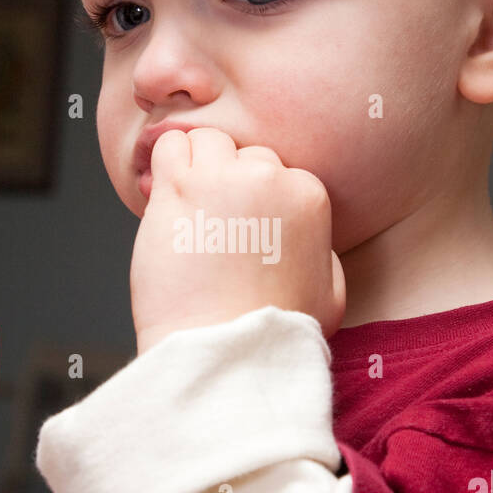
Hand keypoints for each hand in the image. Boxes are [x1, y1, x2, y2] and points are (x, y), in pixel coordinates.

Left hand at [131, 128, 344, 352]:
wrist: (228, 350)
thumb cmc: (276, 333)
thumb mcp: (329, 294)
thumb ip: (323, 254)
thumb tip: (309, 239)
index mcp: (308, 196)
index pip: (277, 171)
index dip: (254, 201)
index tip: (240, 229)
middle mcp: (268, 178)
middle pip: (243, 155)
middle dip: (227, 183)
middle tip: (214, 224)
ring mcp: (220, 179)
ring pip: (206, 142)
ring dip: (195, 169)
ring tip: (188, 209)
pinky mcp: (177, 189)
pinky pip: (168, 145)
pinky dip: (164, 164)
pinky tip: (165, 196)